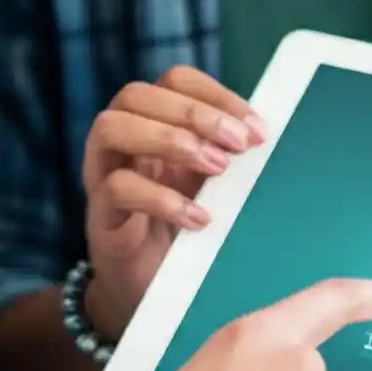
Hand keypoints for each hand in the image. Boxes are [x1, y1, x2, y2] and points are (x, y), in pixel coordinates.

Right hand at [81, 65, 265, 340]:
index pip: (175, 81)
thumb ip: (231, 154)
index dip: (216, 95)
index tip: (256, 128)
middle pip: (136, 95)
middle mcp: (123, 140)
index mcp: (155, 121)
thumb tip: (271, 134)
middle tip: (238, 144)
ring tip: (217, 168)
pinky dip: (161, 198)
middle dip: (194, 114)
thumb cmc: (187, 226)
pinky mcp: (100, 215)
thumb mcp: (214, 183)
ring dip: (170, 140)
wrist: (152, 289)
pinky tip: (199, 217)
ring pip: (111, 128)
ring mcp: (103, 174)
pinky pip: (116, 188)